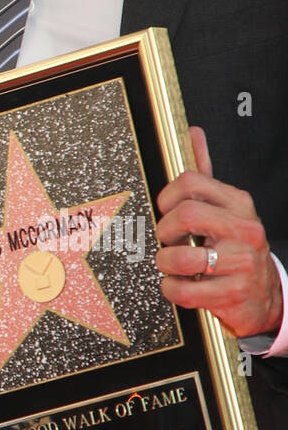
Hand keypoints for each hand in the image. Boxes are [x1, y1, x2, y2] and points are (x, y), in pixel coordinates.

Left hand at [155, 126, 282, 337]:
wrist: (264, 296)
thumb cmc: (235, 248)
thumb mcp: (225, 209)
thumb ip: (204, 174)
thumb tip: (193, 133)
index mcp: (238, 204)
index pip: (191, 181)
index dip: (167, 197)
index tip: (166, 210)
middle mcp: (245, 230)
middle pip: (186, 214)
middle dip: (166, 230)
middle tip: (169, 239)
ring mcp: (243, 262)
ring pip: (182, 257)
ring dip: (166, 263)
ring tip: (173, 265)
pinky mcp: (235, 293)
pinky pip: (186, 290)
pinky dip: (172, 289)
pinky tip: (180, 285)